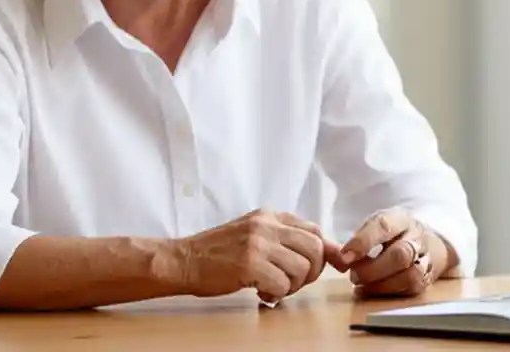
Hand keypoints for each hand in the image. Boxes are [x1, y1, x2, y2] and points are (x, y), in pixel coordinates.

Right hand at [170, 209, 339, 302]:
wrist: (183, 260)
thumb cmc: (219, 253)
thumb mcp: (255, 235)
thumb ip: (285, 240)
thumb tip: (326, 253)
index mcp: (271, 216)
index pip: (315, 231)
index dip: (324, 253)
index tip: (320, 269)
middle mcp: (268, 225)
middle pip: (315, 248)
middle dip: (312, 272)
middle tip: (294, 283)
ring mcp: (258, 242)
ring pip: (302, 268)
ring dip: (293, 286)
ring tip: (274, 287)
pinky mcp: (249, 263)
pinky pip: (283, 283)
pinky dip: (277, 293)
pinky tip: (261, 292)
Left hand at [337, 207, 451, 296]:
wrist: (430, 243)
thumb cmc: (394, 235)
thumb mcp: (377, 226)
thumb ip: (358, 239)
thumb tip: (338, 259)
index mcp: (400, 219)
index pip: (384, 226)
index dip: (363, 242)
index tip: (345, 257)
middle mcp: (417, 237)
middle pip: (401, 254)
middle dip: (373, 269)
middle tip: (354, 275)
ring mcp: (426, 259)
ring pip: (410, 275)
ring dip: (381, 284)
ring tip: (362, 285)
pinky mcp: (427, 279)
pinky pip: (411, 288)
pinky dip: (388, 292)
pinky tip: (372, 290)